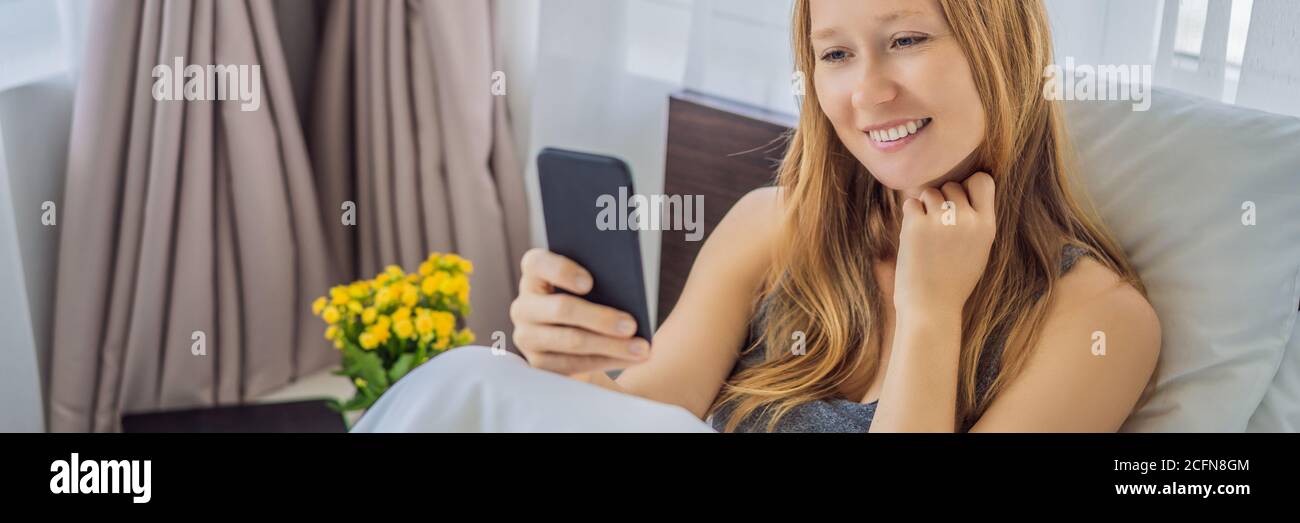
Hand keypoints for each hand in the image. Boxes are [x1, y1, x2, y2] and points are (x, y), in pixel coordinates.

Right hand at [509, 248, 650, 376]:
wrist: (569, 336)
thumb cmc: (586, 297)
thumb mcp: (587, 283)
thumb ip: (598, 277)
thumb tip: (627, 287)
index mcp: (534, 273)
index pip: (537, 263)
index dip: (562, 272)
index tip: (590, 282)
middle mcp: (524, 304)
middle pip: (561, 308)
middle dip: (601, 318)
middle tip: (632, 325)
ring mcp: (527, 335)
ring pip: (572, 340)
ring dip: (611, 345)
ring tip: (641, 348)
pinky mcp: (538, 363)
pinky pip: (575, 364)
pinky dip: (607, 361)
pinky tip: (631, 358)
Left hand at [892, 172, 996, 316]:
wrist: (931, 308)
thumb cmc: (953, 281)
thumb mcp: (978, 250)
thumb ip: (975, 220)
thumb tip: (963, 189)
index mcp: (987, 225)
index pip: (982, 180)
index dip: (968, 186)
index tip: (959, 203)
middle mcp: (967, 220)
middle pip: (952, 186)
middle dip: (942, 201)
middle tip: (937, 229)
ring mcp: (941, 221)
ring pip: (930, 192)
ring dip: (924, 208)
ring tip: (926, 235)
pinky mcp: (917, 226)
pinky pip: (911, 203)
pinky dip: (909, 216)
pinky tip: (913, 237)